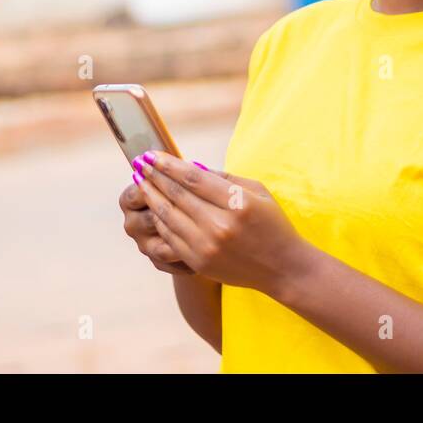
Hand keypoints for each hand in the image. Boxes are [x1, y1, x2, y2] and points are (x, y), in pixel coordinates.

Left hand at [134, 150, 312, 295]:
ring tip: (140, 182)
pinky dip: (160, 220)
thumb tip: (191, 166)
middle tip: (139, 164)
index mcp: (237, 203)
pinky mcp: (199, 262)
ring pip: (168, 216)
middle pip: (176, 195)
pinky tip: (154, 208)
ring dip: (151, 197)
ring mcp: (207, 246)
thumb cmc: (273, 223)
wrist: (282, 268)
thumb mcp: (257, 191)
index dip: (168, 164)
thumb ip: (224, 177)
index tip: (151, 154)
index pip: (192, 178)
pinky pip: (171, 237)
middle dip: (154, 176)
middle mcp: (220, 225)